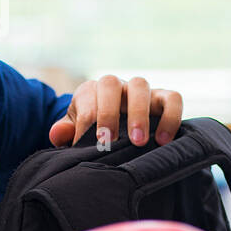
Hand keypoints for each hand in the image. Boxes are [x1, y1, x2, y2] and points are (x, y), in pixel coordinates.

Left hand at [48, 75, 182, 147]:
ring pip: (140, 86)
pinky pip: (172, 98)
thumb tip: (59, 134)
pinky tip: (165, 141)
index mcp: (91, 90)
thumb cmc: (93, 128)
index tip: (88, 146)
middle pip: (110, 84)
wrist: (116, 123)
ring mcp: (141, 90)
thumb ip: (65, 131)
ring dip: (139, 113)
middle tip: (108, 142)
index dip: (86, 123)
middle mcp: (116, 85)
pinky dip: (171, 116)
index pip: (86, 100)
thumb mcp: (76, 128)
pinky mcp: (164, 98)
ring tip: (139, 142)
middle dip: (108, 113)